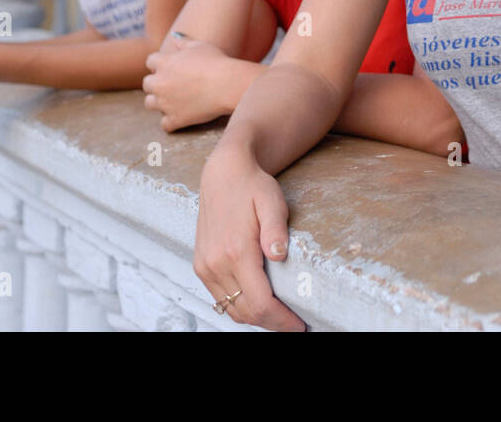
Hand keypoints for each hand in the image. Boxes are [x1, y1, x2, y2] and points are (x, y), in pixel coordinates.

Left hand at [144, 35, 238, 131]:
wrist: (228, 84)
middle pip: (147, 84)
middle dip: (157, 84)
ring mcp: (165, 103)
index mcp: (164, 63)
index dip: (160, 64)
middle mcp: (160, 83)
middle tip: (172, 84)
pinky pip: (165, 124)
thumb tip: (175, 36)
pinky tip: (182, 116)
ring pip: (150, 104)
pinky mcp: (175, 119)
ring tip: (173, 101)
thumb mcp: (200, 45)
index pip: (150, 61)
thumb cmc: (216, 62)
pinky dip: (172, 122)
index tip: (171, 67)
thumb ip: (184, 41)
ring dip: (158, 102)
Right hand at [194, 147, 304, 330]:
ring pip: (231, 309)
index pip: (260, 302)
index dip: (281, 320)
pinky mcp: (201, 265)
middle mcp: (216, 263)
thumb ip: (276, 229)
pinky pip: (220, 298)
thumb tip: (279, 254)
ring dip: (256, 318)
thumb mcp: (272, 201)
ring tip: (280, 317)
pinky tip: (259, 303)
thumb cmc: (253, 186)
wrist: (223, 174)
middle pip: (246, 312)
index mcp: (236, 251)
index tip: (300, 326)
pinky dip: (240, 307)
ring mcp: (205, 266)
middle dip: (272, 323)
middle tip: (295, 326)